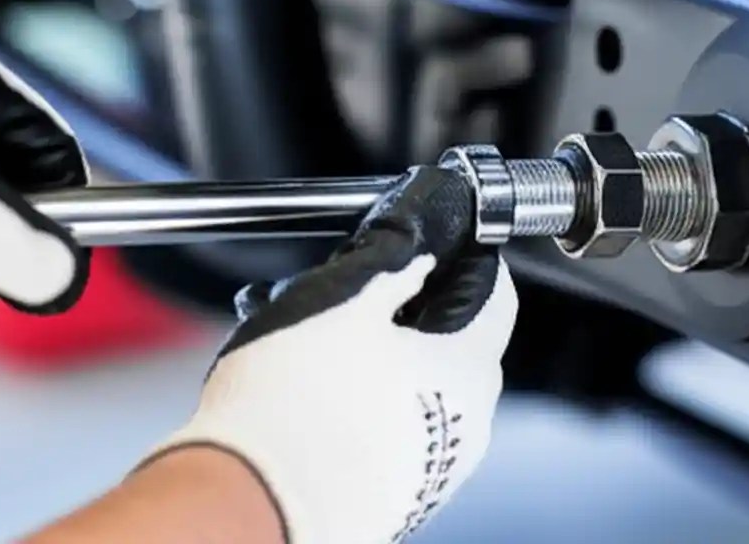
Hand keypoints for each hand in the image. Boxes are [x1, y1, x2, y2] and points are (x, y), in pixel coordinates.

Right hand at [145, 166, 517, 543]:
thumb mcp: (342, 299)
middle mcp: (467, 425)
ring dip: (376, 355)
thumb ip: (392, 259)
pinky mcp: (393, 496)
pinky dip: (360, 401)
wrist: (253, 507)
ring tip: (308, 339)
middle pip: (453, 339)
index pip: (495, 288)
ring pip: (417, 386)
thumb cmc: (292, 409)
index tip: (428, 239)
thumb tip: (415, 240)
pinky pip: (391, 430)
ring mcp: (431, 467)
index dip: (460, 253)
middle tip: (350, 289)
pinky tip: (307, 390)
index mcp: (470, 367)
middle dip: (403, 305)